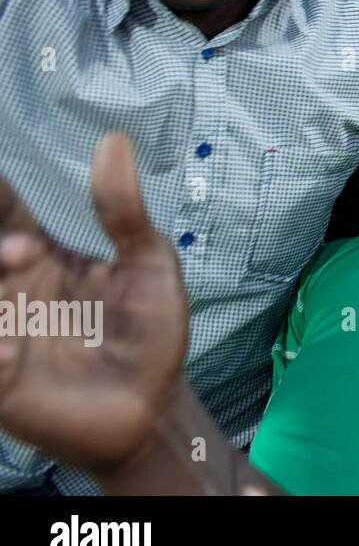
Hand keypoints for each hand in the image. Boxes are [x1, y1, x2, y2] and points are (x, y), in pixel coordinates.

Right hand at [0, 134, 188, 473]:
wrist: (156, 404)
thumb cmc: (148, 332)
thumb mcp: (147, 262)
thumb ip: (123, 210)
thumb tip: (113, 141)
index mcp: (36, 255)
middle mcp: (6, 291)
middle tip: (23, 249)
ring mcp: (0, 336)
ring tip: (19, 264)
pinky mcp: (0, 386)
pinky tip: (11, 353)